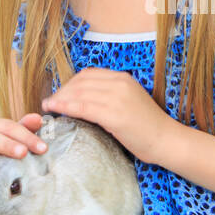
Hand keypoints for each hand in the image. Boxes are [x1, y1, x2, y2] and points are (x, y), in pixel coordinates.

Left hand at [40, 68, 175, 164]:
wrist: (166, 140)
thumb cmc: (147, 126)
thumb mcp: (129, 101)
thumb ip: (110, 96)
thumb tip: (85, 99)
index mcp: (123, 78)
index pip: (88, 75)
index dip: (70, 83)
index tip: (59, 94)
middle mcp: (119, 83)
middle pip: (80, 82)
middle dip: (62, 91)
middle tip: (50, 102)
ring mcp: (117, 98)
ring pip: (79, 93)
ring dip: (60, 99)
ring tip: (48, 107)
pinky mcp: (114, 115)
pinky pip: (83, 107)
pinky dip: (66, 107)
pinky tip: (57, 110)